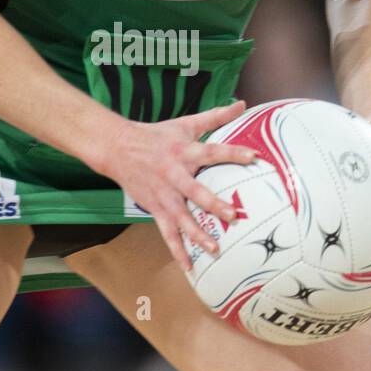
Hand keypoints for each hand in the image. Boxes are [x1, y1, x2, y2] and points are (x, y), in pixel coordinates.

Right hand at [98, 99, 258, 272]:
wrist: (117, 148)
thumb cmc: (157, 135)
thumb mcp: (185, 123)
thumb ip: (215, 117)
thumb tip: (242, 103)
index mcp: (184, 151)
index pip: (212, 151)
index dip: (232, 153)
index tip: (253, 157)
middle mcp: (174, 174)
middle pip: (195, 192)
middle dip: (213, 205)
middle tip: (233, 216)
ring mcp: (163, 195)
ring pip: (181, 218)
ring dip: (197, 234)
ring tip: (215, 249)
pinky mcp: (155, 209)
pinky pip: (167, 233)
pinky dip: (178, 251)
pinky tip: (190, 267)